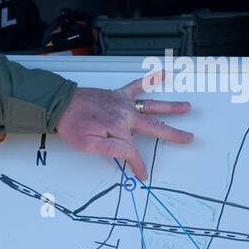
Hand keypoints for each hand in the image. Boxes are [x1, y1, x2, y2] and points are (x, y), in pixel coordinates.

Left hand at [55, 71, 192, 179]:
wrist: (60, 104)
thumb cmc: (71, 125)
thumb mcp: (87, 145)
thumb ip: (111, 150)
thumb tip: (129, 155)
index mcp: (118, 129)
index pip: (133, 151)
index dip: (138, 164)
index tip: (142, 174)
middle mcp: (125, 114)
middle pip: (154, 126)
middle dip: (172, 134)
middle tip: (188, 137)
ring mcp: (123, 102)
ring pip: (152, 105)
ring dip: (171, 107)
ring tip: (187, 107)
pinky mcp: (117, 94)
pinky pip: (137, 86)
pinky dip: (150, 79)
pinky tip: (163, 73)